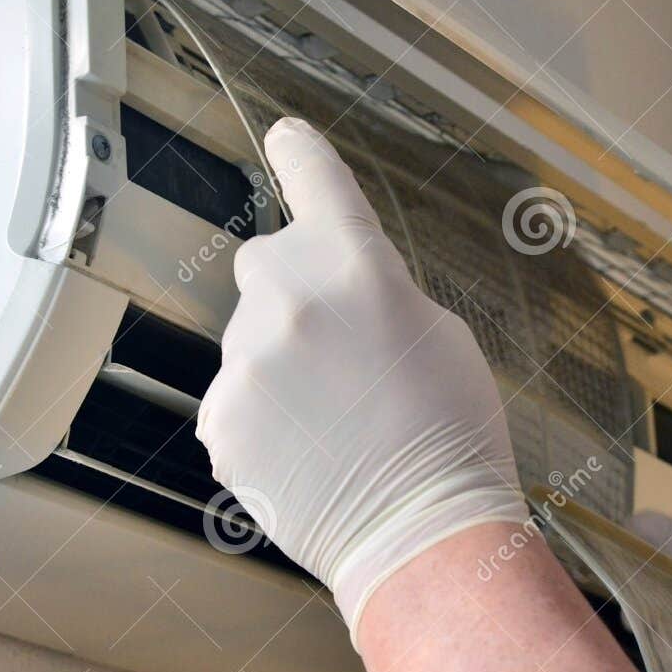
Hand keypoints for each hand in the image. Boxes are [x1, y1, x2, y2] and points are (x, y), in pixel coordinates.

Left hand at [196, 118, 527, 643]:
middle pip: (267, 266)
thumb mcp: (438, 334)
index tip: (285, 137)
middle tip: (341, 357)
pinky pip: (233, 401)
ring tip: (333, 424)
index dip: (300, 154)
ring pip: (249, 341)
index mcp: (357, 265)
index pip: (317, 183)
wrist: (421, 534)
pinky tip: (307, 452)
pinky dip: (262, 420)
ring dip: (279, 365)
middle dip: (295, 295)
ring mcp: (245, 363)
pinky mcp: (220, 420)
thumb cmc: (452, 435)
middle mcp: (290, 298)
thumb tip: (336, 292)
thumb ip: (375, 292)